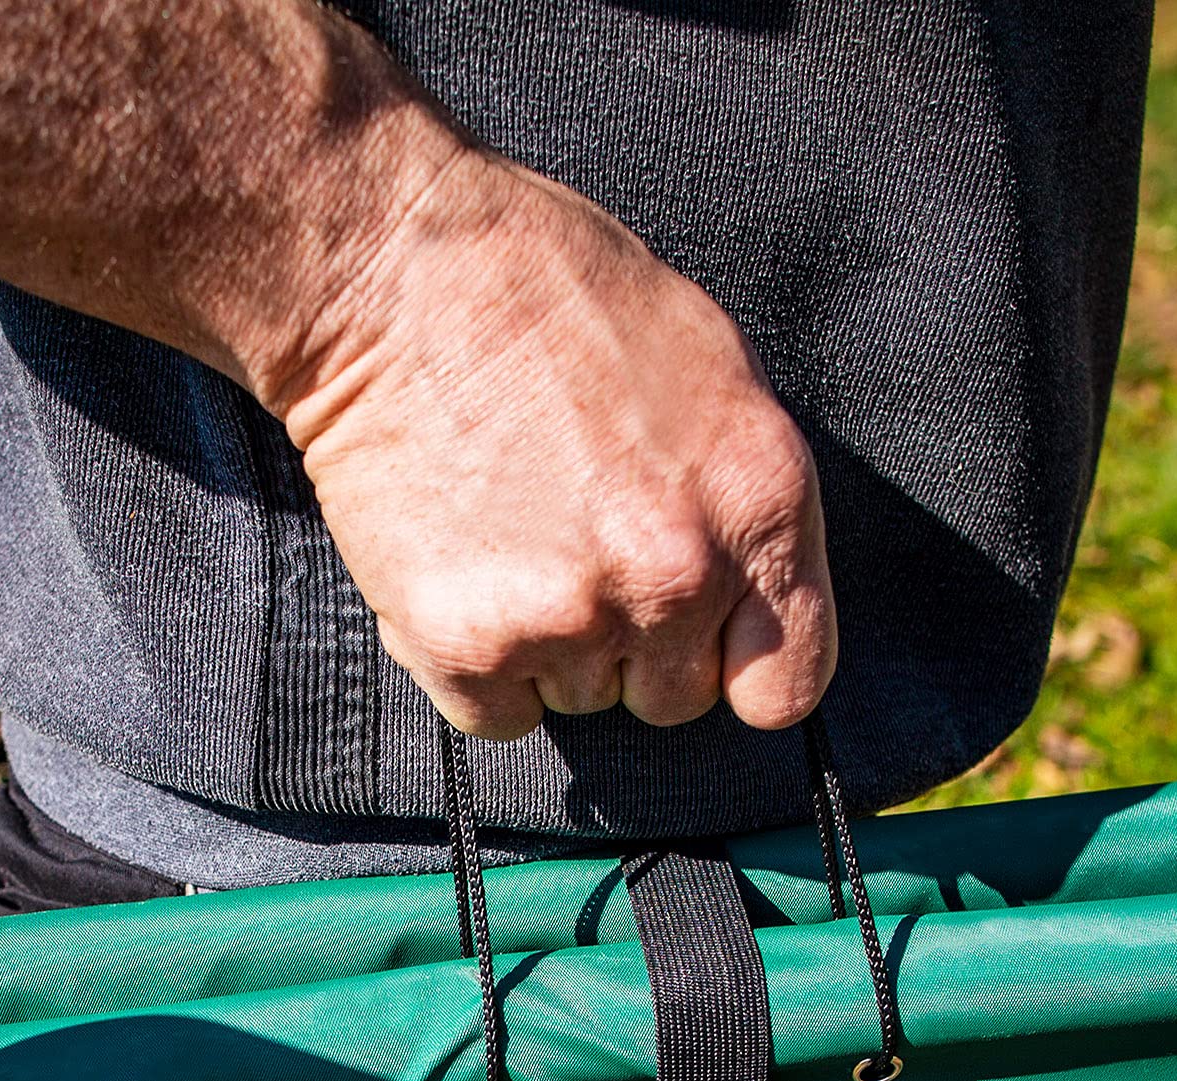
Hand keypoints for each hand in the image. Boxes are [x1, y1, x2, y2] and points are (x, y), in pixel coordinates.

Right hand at [262, 148, 836, 740]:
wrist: (388, 272)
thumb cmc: (547, 293)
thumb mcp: (710, 368)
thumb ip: (744, 500)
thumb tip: (755, 588)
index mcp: (760, 505)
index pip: (788, 682)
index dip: (741, 667)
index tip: (708, 648)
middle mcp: (679, 574)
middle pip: (676, 700)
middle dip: (635, 648)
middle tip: (578, 547)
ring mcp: (573, 616)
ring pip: (582, 700)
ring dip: (549, 644)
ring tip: (513, 531)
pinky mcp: (469, 643)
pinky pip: (497, 713)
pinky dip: (474, 662)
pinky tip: (462, 566)